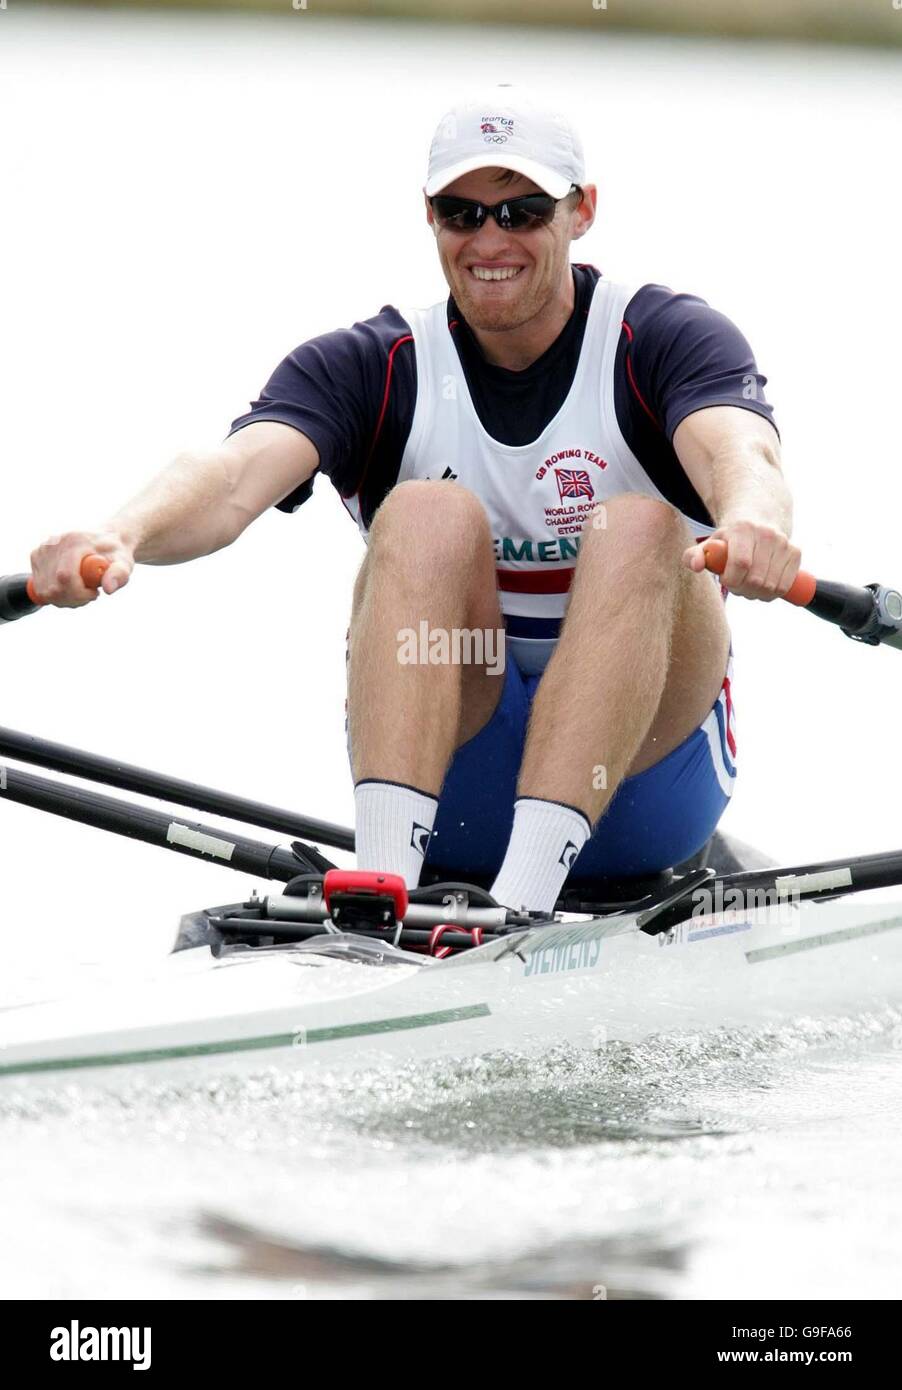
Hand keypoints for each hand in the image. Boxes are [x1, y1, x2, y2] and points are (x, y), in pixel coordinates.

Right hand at [29, 530, 134, 606]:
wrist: (104, 540)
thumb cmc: (115, 553)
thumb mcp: (124, 563)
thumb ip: (119, 575)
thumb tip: (108, 588)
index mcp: (74, 541)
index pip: (65, 577)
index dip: (79, 594)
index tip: (95, 593)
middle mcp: (53, 543)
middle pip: (53, 588)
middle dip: (74, 599)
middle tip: (90, 593)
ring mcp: (41, 550)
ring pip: (45, 592)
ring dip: (66, 599)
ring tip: (82, 589)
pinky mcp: (35, 557)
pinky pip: (40, 589)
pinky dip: (56, 595)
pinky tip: (70, 587)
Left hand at [682, 521, 800, 600]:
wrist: (757, 519)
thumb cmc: (728, 540)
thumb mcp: (709, 544)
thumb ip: (693, 556)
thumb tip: (697, 565)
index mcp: (742, 529)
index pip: (741, 563)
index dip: (731, 580)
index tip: (725, 581)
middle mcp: (767, 534)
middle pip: (756, 579)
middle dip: (742, 589)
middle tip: (736, 585)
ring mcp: (783, 543)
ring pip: (771, 586)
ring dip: (757, 594)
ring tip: (748, 584)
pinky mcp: (795, 553)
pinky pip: (784, 586)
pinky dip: (772, 593)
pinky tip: (763, 585)